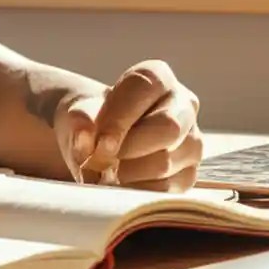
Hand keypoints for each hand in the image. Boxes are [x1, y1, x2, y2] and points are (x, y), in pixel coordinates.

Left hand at [54, 60, 203, 191]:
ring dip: (127, 173)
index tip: (97, 142)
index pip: (145, 88)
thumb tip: (84, 136)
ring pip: (165, 162)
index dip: (120, 118)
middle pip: (168, 128)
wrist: (96, 142)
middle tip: (100, 161)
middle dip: (128, 149)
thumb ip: (79, 121)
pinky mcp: (188, 175)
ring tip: (103, 173)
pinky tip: (118, 184)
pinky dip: (134, 191)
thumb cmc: (90, 121)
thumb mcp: (77, 114)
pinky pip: (165, 189)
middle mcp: (183, 106)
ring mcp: (191, 142)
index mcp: (156, 78)